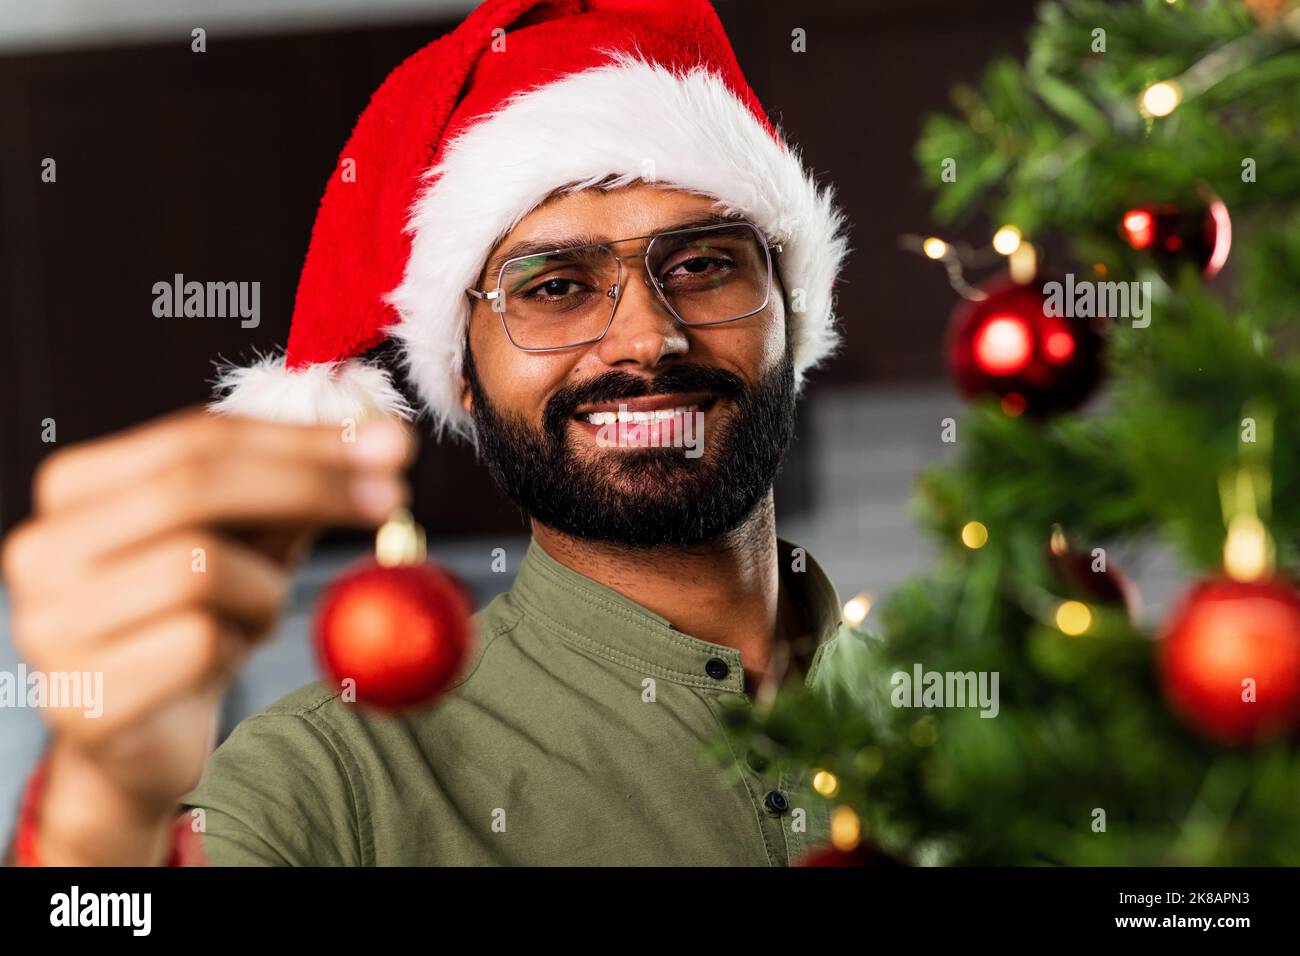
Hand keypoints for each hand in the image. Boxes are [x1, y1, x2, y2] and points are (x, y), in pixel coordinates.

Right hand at [1, 407, 414, 863]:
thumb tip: (380, 440)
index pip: (197, 437)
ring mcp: (51, 624)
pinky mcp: (82, 697)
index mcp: (77, 488)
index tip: (389, 444)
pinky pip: (198, 645)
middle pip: (193, 488)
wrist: (143, 738)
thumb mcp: (249, 543)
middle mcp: (43, 547)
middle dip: (309, 485)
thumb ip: (296, 490)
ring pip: (201, 569)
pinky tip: (222, 658)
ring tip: (259, 615)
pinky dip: (237, 646)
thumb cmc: (193, 621)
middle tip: (391, 498)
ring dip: (265, 591)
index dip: (300, 438)